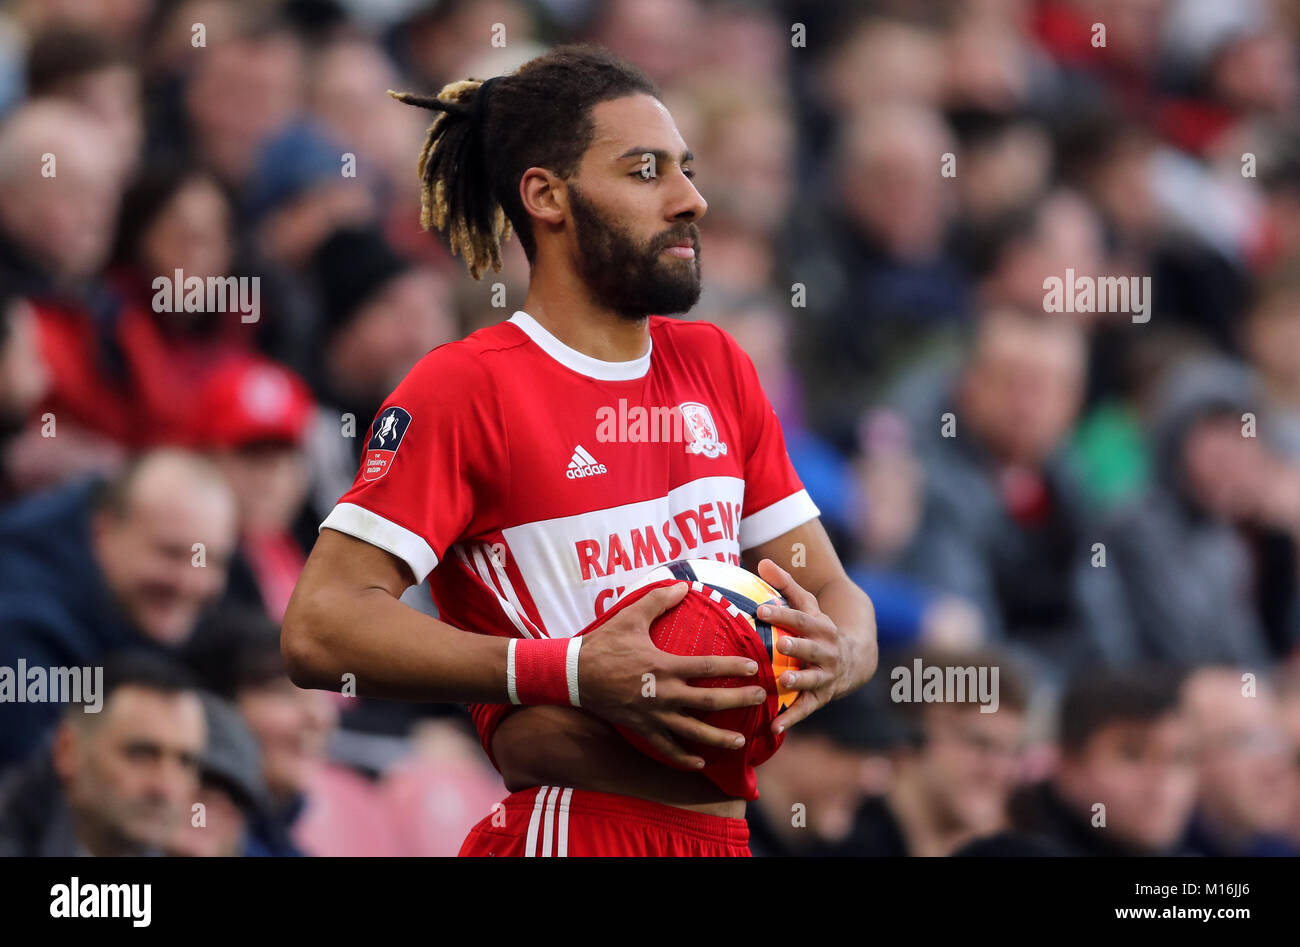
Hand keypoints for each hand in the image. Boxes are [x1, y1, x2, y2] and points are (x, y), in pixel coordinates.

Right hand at [577, 581, 768, 770]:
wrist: (572, 674)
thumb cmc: (603, 643)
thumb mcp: (631, 616)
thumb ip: (659, 600)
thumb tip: (684, 585)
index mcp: (664, 666)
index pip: (708, 668)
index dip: (734, 668)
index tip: (754, 668)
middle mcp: (663, 694)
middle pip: (709, 702)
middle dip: (738, 701)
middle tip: (761, 699)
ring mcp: (652, 715)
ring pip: (692, 732)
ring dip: (719, 738)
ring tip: (741, 741)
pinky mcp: (640, 728)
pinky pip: (665, 748)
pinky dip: (683, 757)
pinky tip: (700, 763)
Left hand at [755, 558, 850, 732]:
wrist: (855, 660)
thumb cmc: (818, 629)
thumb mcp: (808, 605)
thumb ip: (786, 585)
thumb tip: (762, 562)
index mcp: (821, 627)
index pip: (800, 618)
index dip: (782, 615)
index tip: (761, 610)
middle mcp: (826, 651)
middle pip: (811, 648)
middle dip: (797, 647)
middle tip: (780, 645)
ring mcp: (825, 676)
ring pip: (812, 679)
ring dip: (799, 681)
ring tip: (783, 682)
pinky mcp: (821, 698)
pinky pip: (806, 709)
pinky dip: (791, 718)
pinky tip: (774, 727)